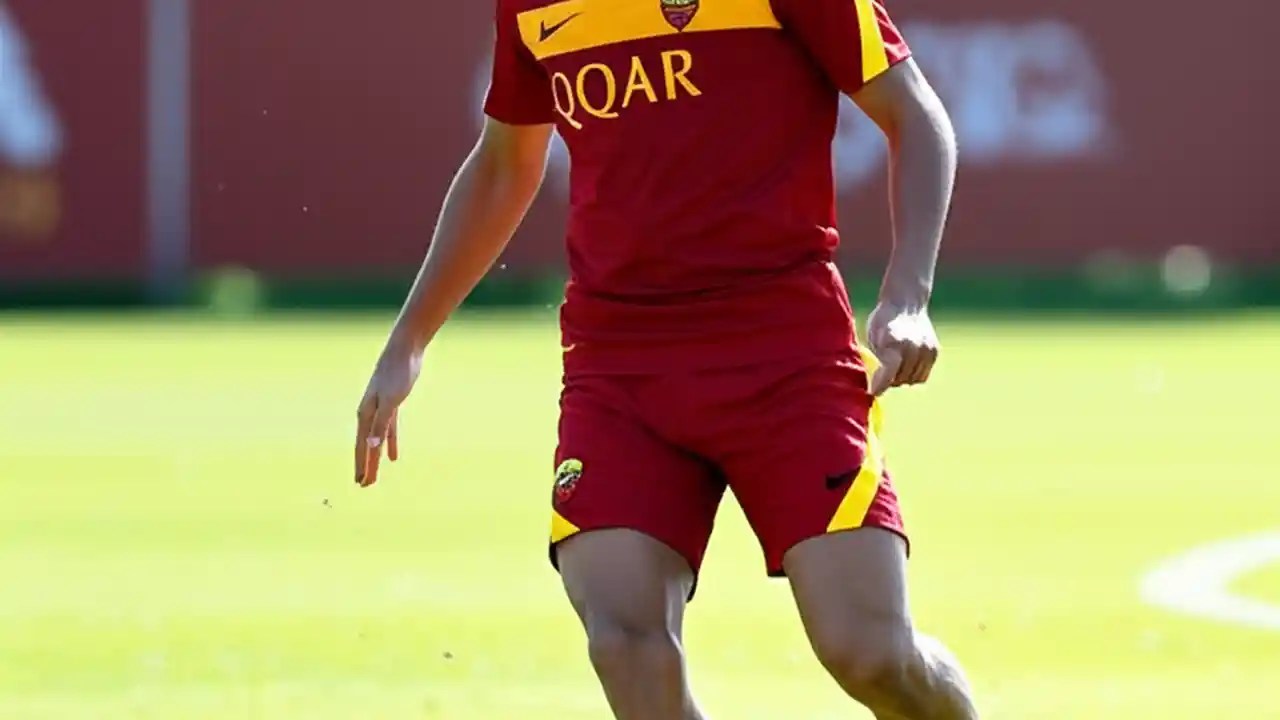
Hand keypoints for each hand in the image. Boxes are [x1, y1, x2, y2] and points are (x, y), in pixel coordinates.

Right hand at [355, 339, 423, 486]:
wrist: (405, 350)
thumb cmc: (396, 374)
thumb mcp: (390, 401)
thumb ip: (381, 425)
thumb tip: (371, 447)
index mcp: (366, 414)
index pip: (362, 446)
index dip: (362, 465)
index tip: (361, 483)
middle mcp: (369, 413)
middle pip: (367, 445)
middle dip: (366, 465)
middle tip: (365, 486)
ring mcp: (381, 408)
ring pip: (376, 439)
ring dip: (375, 457)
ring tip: (374, 475)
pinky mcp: (393, 404)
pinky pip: (389, 430)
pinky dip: (390, 443)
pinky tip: (392, 456)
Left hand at [866, 301, 939, 395]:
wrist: (906, 303)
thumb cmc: (883, 321)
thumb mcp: (872, 337)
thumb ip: (876, 359)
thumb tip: (876, 383)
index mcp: (893, 341)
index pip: (889, 373)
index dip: (880, 386)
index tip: (873, 392)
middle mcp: (913, 346)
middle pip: (900, 379)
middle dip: (889, 380)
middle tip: (883, 374)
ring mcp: (926, 349)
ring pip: (913, 380)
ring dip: (902, 379)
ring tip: (895, 367)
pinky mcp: (935, 351)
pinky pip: (923, 375)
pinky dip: (914, 374)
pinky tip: (907, 365)